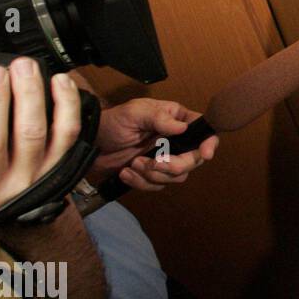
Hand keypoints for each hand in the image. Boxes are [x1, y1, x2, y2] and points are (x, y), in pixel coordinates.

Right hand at [0, 60, 80, 212]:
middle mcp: (12, 184)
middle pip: (26, 133)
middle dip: (23, 94)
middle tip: (15, 66)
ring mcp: (40, 177)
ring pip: (52, 132)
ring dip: (44, 96)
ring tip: (32, 69)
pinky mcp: (59, 169)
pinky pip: (70, 136)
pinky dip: (69, 107)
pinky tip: (62, 84)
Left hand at [91, 98, 218, 190]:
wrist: (89, 144)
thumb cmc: (112, 122)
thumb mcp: (135, 113)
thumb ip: (159, 118)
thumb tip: (182, 127)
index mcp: (177, 121)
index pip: (203, 131)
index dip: (209, 143)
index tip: (205, 154)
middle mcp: (176, 141)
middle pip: (193, 160)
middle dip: (174, 165)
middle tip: (154, 162)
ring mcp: (164, 159)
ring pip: (176, 176)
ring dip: (153, 174)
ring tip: (133, 164)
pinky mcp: (152, 175)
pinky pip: (157, 185)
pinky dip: (140, 182)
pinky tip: (126, 172)